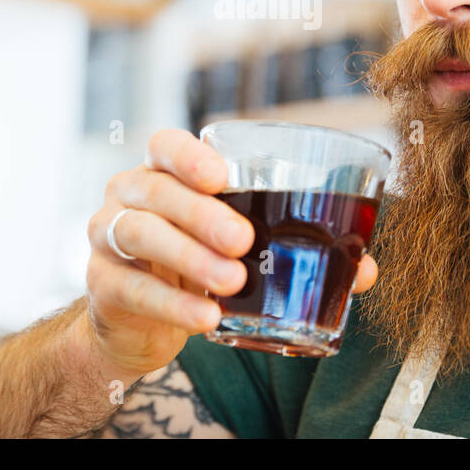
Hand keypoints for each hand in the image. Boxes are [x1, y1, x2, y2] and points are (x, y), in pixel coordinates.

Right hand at [82, 128, 377, 376]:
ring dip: (188, 256)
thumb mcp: (236, 249)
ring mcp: (107, 240)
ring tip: (233, 281)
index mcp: (162, 174)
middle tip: (245, 242)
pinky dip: (173, 304)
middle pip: (155, 191)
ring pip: (138, 234)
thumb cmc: (196, 266)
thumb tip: (366, 267)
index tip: (221, 176)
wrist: (136, 324)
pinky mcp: (103, 286)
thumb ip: (296, 248)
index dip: (188, 155)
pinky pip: (134, 290)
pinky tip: (207, 318)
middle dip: (201, 214)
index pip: (164, 145)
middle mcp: (127, 197)